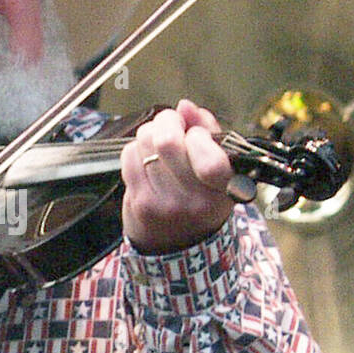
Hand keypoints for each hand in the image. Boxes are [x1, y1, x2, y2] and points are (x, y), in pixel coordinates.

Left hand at [121, 100, 234, 253]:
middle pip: (167, 141)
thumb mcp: (220, 170)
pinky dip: (136, 148)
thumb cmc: (201, 198)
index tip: (196, 135)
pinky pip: (129, 155)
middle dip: (168, 121)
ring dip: (151, 133)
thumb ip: (209, 132)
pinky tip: (147, 160)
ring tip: (159, 143)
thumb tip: (186, 107)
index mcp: (224, 190)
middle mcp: (194, 201)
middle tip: (171, 124)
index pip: (210, 160)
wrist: (177, 245)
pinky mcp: (139, 202)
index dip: (198, 135)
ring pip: (145, 142)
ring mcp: (164, 204)